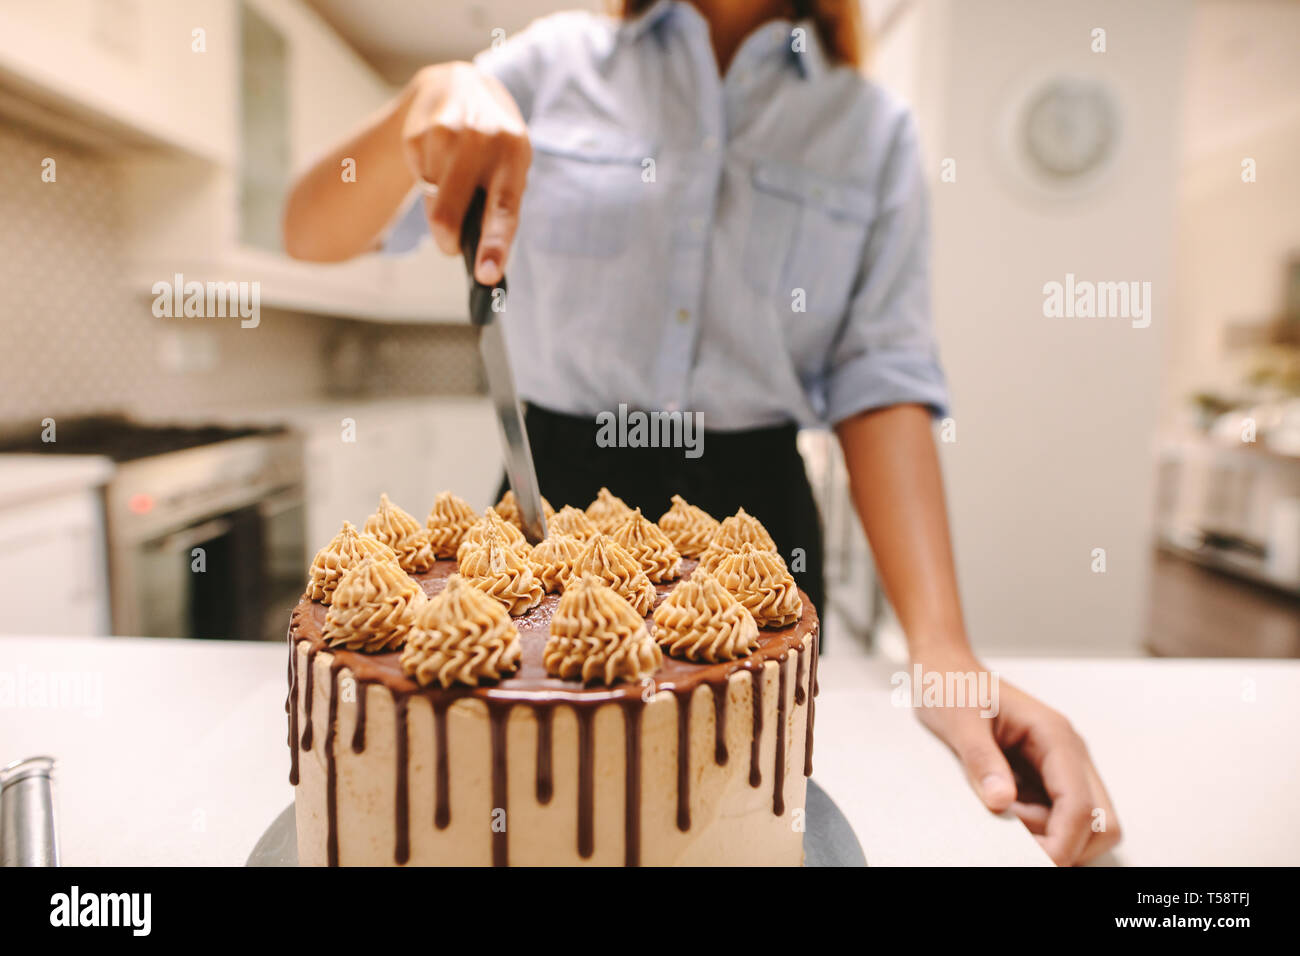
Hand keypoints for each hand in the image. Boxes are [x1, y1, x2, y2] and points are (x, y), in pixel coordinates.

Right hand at [400, 62, 530, 283]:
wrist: (458, 84)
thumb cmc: (493, 142)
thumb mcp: (509, 164)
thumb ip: (497, 204)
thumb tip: (477, 252)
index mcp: (514, 151)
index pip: (503, 208)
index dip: (495, 245)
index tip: (486, 276)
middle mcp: (481, 138)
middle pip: (448, 213)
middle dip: (448, 240)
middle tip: (452, 246)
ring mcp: (444, 132)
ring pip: (431, 201)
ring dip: (439, 202)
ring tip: (454, 176)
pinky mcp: (416, 132)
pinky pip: (417, 180)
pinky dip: (428, 179)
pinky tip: (438, 157)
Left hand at [913, 645, 1120, 864]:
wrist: (944, 668)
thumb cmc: (951, 685)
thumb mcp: (958, 721)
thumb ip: (981, 761)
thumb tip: (1002, 803)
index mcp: (1054, 735)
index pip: (1082, 804)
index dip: (1064, 841)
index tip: (1037, 861)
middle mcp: (1068, 752)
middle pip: (1101, 821)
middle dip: (1065, 842)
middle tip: (1016, 839)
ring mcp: (1059, 766)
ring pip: (1083, 824)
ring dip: (1049, 835)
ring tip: (1003, 815)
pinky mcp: (1044, 777)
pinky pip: (1055, 816)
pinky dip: (1035, 827)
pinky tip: (1002, 810)